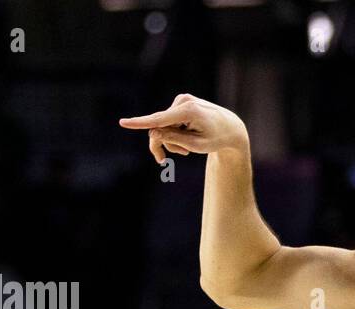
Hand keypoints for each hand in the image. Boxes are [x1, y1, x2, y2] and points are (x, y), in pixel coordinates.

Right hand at [119, 94, 249, 163]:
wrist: (231, 127)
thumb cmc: (217, 138)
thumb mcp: (197, 145)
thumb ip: (174, 139)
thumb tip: (153, 133)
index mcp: (189, 111)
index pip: (160, 120)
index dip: (140, 123)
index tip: (123, 123)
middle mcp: (183, 101)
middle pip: (159, 126)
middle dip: (163, 144)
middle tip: (163, 161)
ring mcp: (181, 100)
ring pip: (162, 125)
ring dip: (171, 141)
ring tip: (187, 151)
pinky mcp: (180, 103)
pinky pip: (167, 122)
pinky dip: (174, 133)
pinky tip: (186, 138)